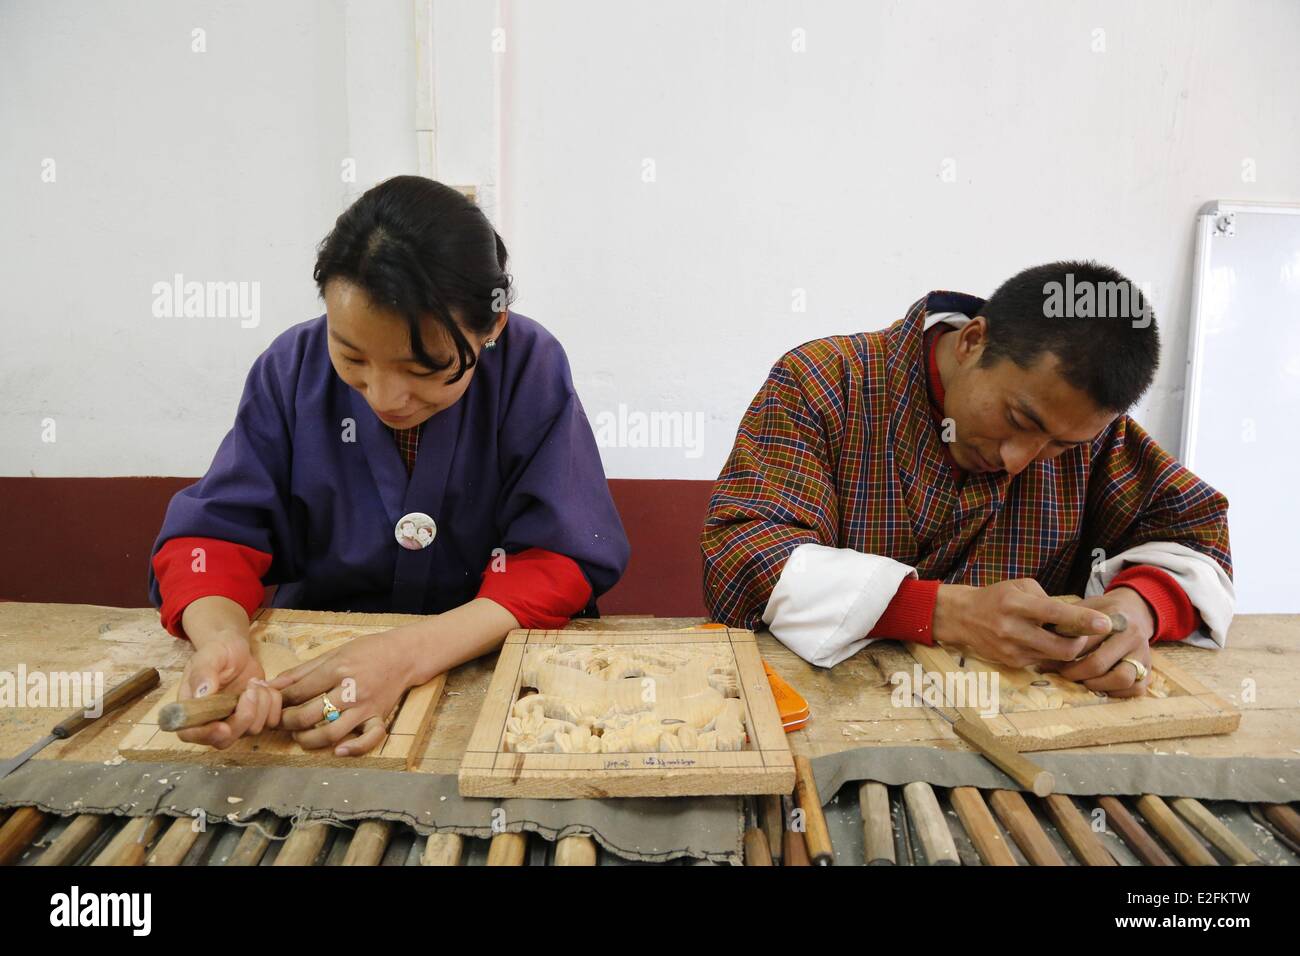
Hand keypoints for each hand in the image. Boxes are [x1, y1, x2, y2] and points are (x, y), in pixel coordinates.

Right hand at [178, 631, 282, 748]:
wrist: (236, 650)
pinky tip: (267, 686)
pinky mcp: (255, 718)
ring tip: (255, 682)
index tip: (223, 728)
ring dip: (260, 704)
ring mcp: (234, 722)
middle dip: (243, 716)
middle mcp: (211, 721)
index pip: (191, 734)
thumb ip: (203, 674)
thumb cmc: (217, 652)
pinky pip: (270, 721)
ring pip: (252, 730)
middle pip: (225, 740)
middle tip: (250, 689)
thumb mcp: (208, 656)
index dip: (206, 735)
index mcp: (192, 709)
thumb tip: (201, 693)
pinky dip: (274, 703)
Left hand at [270, 628, 420, 756]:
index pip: (300, 691)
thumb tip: (271, 684)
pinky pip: (369, 739)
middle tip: (281, 722)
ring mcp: (366, 706)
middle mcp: (351, 690)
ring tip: (299, 736)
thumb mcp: (334, 653)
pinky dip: (354, 749)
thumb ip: (302, 671)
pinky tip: (338, 751)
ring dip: (309, 739)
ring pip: (332, 732)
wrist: (405, 654)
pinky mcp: (380, 717)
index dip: (280, 700)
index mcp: (338, 669)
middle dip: (288, 722)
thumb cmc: (367, 651)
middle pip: (310, 714)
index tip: (273, 704)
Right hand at [933, 578, 1115, 668]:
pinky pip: (1043, 661)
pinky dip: (1050, 653)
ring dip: (1066, 648)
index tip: (1106, 623)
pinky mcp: (1012, 663)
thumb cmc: (997, 597)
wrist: (963, 617)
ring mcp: (1012, 650)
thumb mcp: (1021, 587)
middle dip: (1081, 643)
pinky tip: (1041, 641)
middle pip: (1063, 647)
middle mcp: (1013, 629)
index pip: (1055, 613)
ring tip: (1060, 635)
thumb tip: (1078, 617)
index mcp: (1016, 604)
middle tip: (1082, 633)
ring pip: (1056, 658)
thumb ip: (1048, 600)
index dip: (1083, 620)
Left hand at [1038, 588, 1155, 697]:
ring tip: (1083, 681)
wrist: (1135, 610)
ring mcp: (1143, 654)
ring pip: (1122, 679)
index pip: (1083, 642)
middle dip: (1075, 673)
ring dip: (1097, 685)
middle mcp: (1132, 637)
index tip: (1048, 659)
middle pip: (1098, 664)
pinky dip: (1117, 692)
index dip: (1062, 654)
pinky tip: (1102, 686)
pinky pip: (1136, 689)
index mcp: (1114, 619)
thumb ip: (1067, 620)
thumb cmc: (1102, 611)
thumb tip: (1040, 636)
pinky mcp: (1149, 669)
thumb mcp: (1085, 606)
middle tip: (1063, 673)